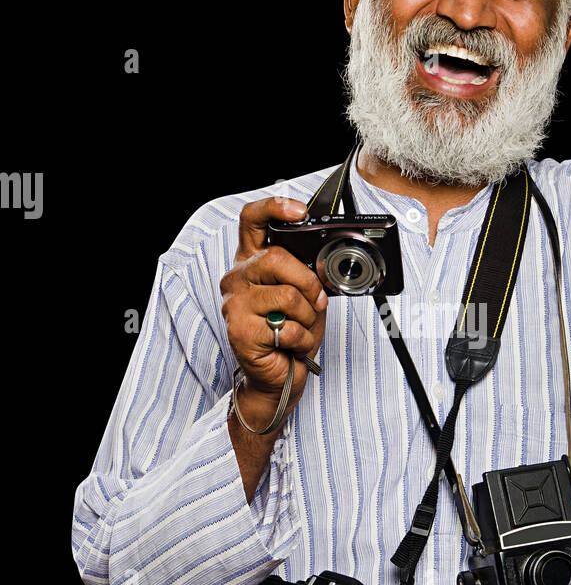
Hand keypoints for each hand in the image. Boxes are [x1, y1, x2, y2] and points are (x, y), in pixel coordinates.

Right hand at [220, 196, 327, 416]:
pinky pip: (286, 327)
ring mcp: (234, 304)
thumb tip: (322, 268)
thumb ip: (304, 275)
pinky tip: (293, 345)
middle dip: (308, 282)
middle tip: (316, 301)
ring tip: (301, 329)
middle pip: (276, 257)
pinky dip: (302, 339)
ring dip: (307, 316)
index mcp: (250, 263)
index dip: (274, 208)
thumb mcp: (302, 297)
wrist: (276, 377)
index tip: (299, 211)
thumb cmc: (289, 334)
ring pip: (287, 294)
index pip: (252, 220)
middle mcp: (237, 279)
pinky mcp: (240, 331)